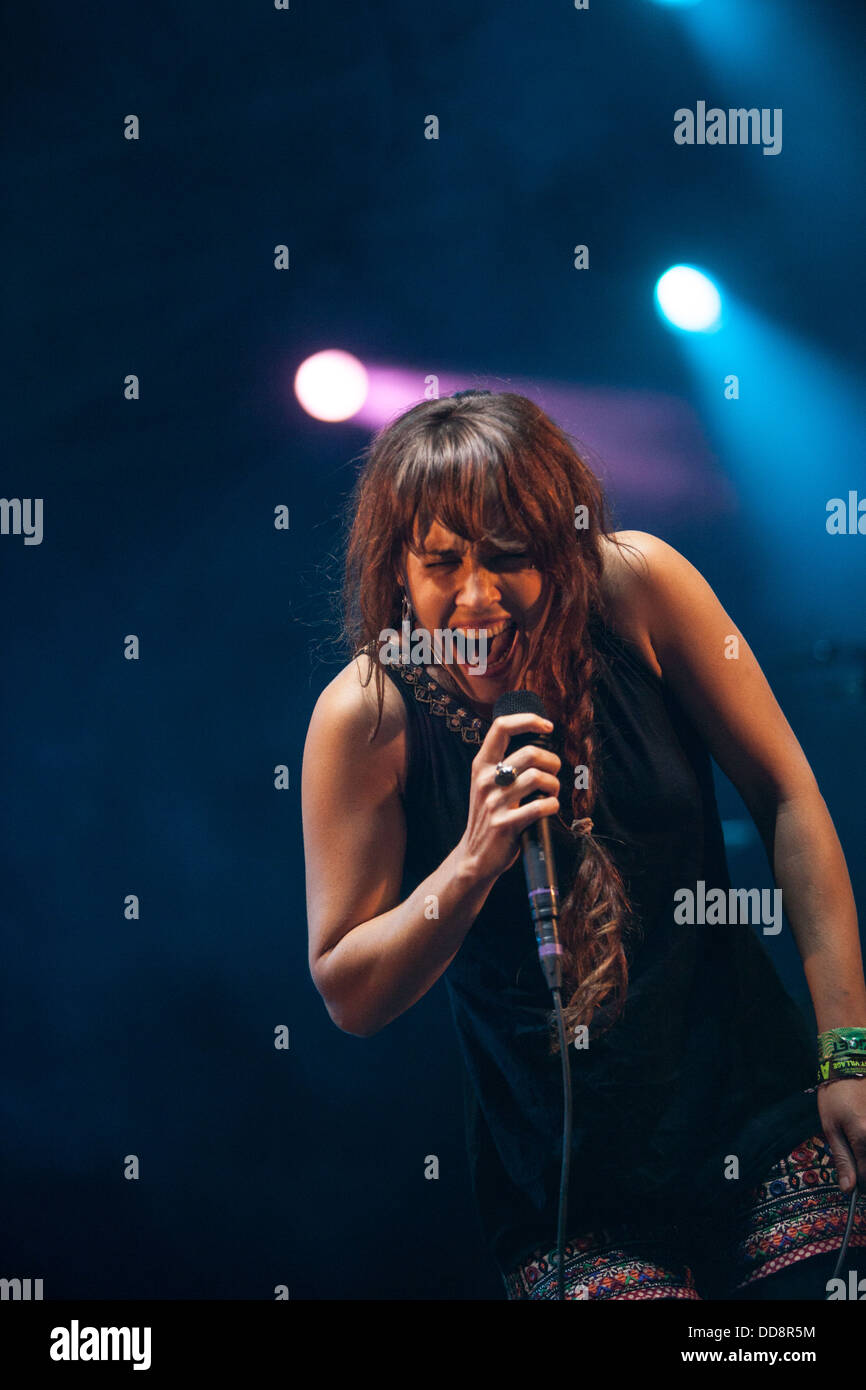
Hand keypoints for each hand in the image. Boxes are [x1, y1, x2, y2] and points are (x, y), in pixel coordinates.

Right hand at [458, 712, 560, 881]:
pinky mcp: (505, 824)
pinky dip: (553, 806)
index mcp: (481, 765)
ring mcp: (494, 803)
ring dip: (554, 785)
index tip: (548, 726)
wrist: (475, 856)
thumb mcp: (488, 784)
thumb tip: (541, 742)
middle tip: (553, 775)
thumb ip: (506, 763)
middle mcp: (485, 780)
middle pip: (531, 753)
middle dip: (552, 762)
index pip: (501, 727)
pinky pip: (541, 806)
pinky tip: (549, 809)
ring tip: (551, 794)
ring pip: (539, 778)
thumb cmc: (490, 816)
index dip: (528, 720)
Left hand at [817, 1078, 865, 1191]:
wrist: (848, 1067)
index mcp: (863, 1138)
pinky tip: (864, 1139)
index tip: (854, 1184)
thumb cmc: (835, 1096)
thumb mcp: (830, 1127)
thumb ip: (842, 1159)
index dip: (860, 1185)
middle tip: (859, 1169)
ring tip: (861, 1151)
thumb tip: (848, 1189)